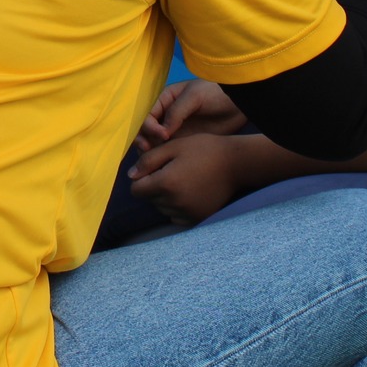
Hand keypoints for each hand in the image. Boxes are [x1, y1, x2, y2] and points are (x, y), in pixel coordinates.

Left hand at [127, 133, 241, 224]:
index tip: (154, 168)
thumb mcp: (173, 147)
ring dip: (165, 197)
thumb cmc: (203, 150)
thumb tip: (131, 176)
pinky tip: (188, 192)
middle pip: (149, 199)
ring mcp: (187, 213)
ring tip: (182, 181)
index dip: (142, 178)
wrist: (235, 164)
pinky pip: (175, 217)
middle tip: (171, 171)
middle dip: (154, 186)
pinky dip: (176, 207)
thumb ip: (148, 160)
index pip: (136, 190)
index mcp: (166, 183)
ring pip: (161, 208)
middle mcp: (174, 203)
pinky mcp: (197, 219)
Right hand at [137, 79, 245, 151]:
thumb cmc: (215, 94)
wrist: (238, 106)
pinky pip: (166, 151)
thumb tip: (163, 132)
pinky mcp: (183, 143)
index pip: (146, 114)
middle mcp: (165, 116)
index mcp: (165, 100)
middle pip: (144, 130)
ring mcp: (173, 130)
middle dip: (142, 139)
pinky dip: (161, 157)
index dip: (149, 126)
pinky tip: (164, 163)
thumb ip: (177, 111)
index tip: (163, 135)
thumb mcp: (195, 96)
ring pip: (152, 142)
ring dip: (149, 150)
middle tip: (148, 150)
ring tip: (154, 159)